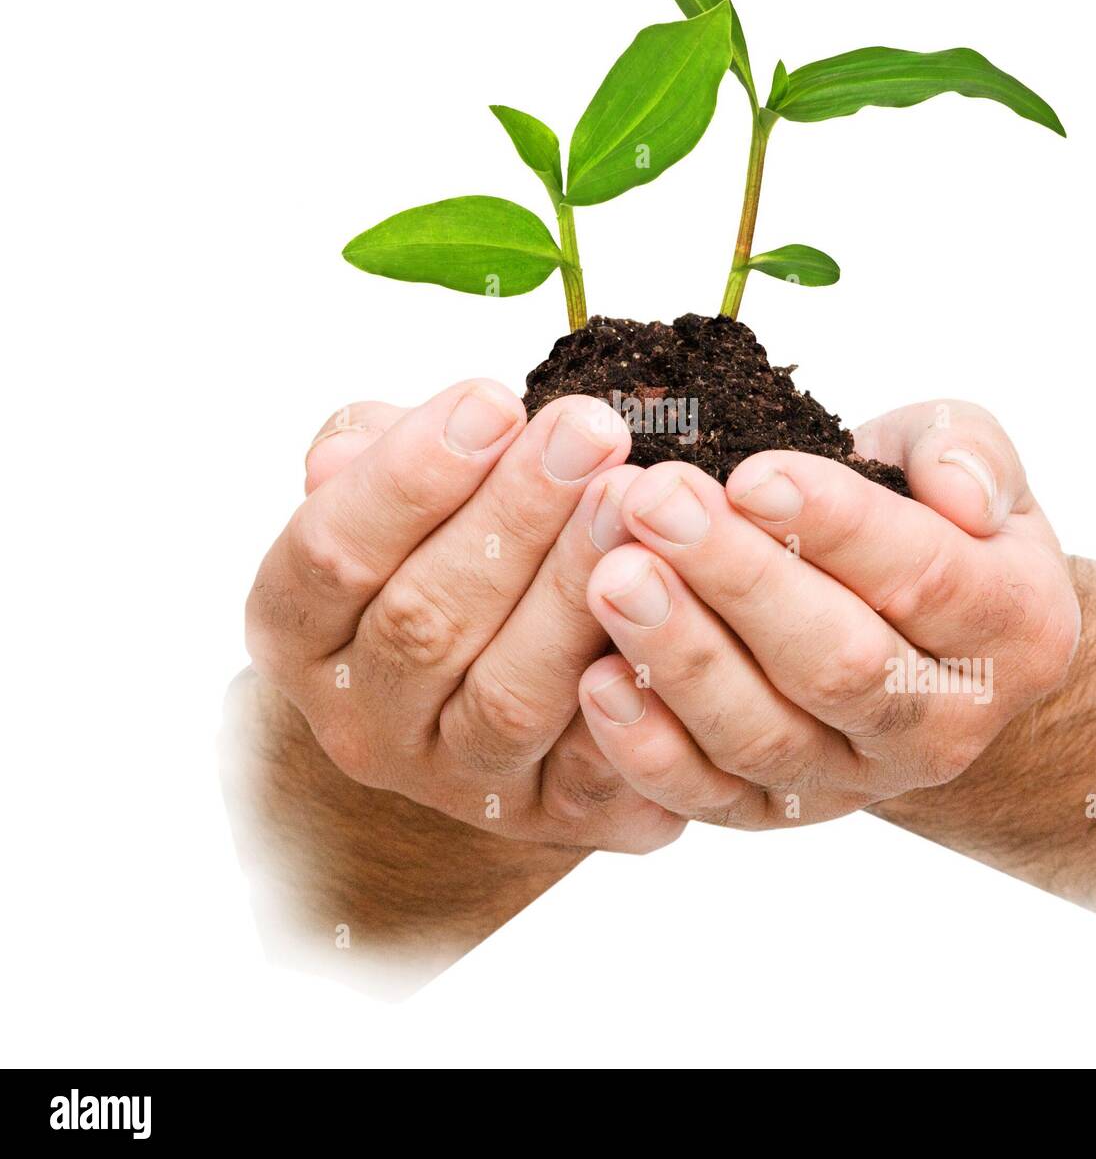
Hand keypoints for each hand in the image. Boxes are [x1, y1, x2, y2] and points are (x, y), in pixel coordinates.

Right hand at [244, 381, 683, 852]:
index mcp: (300, 633)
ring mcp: (453, 781)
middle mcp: (362, 720)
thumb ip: (369, 459)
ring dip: (572, 593)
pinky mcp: (549, 816)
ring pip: (508, 697)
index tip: (494, 399)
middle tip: (591, 430)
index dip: (409, 476)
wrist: (477, 686)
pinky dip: (634, 697)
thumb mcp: (385, 491)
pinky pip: (593, 770)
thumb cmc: (434, 553)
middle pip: (425, 622)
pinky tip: (675, 610)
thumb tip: (362, 445)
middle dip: (513, 517)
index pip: (330, 555)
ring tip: (632, 500)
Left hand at [576, 400, 1081, 827]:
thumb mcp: (963, 458)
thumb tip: (961, 494)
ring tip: (611, 577)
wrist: (915, 632)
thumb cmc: (925, 517)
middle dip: (738, 580)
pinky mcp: (779, 810)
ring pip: (766, 735)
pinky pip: (711, 796)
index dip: (837, 526)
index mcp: (1014, 627)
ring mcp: (858, 779)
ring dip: (683, 657)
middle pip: (838, 664)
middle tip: (653, 504)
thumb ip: (969, 452)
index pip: (925, 578)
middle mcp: (945, 723)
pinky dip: (649, 750)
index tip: (751, 473)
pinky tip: (595, 681)